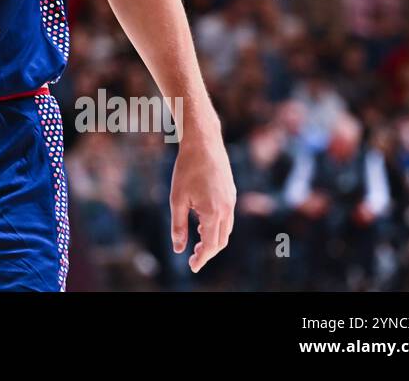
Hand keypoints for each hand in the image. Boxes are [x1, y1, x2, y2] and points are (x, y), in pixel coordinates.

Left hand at [170, 127, 236, 273]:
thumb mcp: (177, 199)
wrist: (203, 143)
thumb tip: (179, 249)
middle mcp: (227, 209)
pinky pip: (227, 217)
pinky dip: (217, 225)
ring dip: (213, 238)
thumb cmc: (186, 169)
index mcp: (213, 213)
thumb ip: (178, 226)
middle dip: (207, 251)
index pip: (210, 245)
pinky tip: (202, 221)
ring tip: (196, 238)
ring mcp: (231, 201)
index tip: (192, 266)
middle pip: (220, 241)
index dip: (201, 258)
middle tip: (193, 256)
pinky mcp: (231, 193)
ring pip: (226, 229)